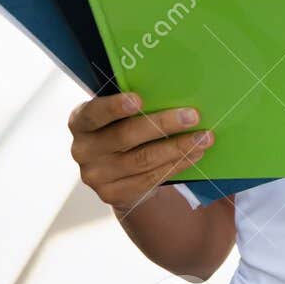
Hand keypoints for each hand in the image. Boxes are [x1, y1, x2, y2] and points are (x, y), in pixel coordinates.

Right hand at [68, 92, 213, 210]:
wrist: (118, 173)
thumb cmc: (125, 129)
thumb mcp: (120, 115)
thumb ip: (135, 105)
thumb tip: (178, 89)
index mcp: (80, 122)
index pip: (93, 113)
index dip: (114, 107)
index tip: (139, 99)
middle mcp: (82, 150)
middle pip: (126, 136)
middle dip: (163, 124)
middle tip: (193, 116)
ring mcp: (95, 175)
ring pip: (142, 159)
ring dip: (178, 147)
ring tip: (204, 137)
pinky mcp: (112, 194)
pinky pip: (150, 178)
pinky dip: (176, 164)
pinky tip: (195, 153)